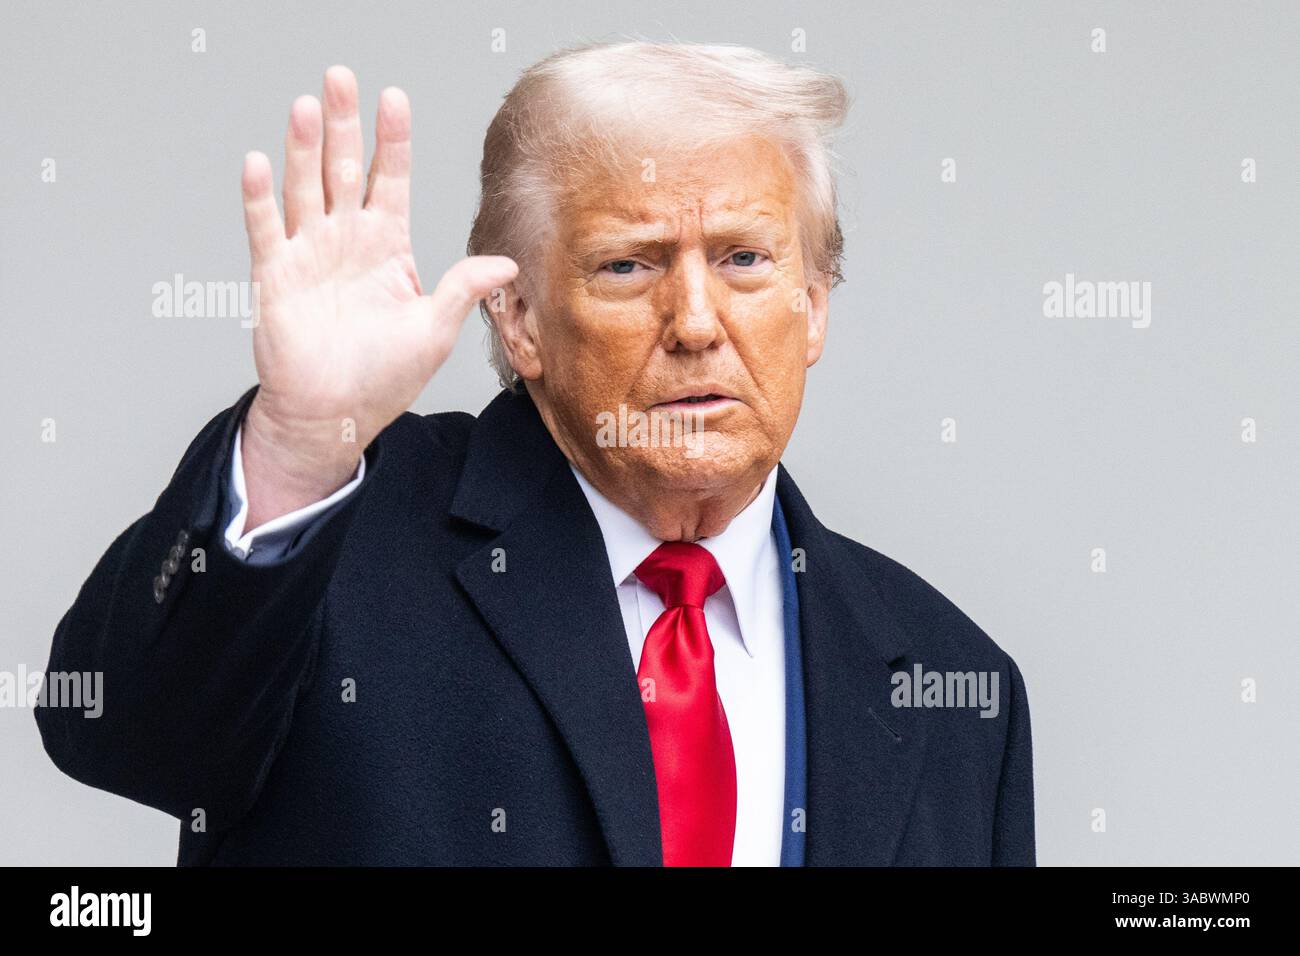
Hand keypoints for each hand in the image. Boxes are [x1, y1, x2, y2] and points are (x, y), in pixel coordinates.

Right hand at [238, 66, 516, 528]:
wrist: (336, 413)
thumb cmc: (384, 376)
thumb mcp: (435, 330)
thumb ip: (464, 288)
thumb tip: (507, 262)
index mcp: (386, 247)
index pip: (389, 180)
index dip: (391, 141)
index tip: (394, 98)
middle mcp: (345, 241)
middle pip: (342, 169)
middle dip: (343, 124)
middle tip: (341, 77)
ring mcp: (308, 254)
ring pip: (304, 188)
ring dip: (304, 148)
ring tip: (308, 106)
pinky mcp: (275, 276)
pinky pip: (266, 229)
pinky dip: (259, 197)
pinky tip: (258, 162)